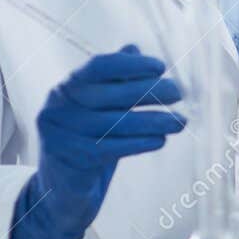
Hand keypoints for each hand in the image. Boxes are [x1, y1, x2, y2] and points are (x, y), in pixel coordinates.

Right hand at [10, 46, 184, 238]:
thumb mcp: (100, 109)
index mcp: (66, 88)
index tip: (160, 66)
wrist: (62, 191)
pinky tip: (161, 140)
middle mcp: (58, 107)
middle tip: (179, 92)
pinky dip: (141, 143)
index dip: (131, 64)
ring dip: (154, 120)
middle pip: (110, 94)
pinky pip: (113, 147)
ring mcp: (60, 133)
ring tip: (181, 121)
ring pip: (116, 123)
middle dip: (150, 91)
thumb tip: (134, 47)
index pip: (98, 66)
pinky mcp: (70, 159)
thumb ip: (114, 80)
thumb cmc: (87, 142)